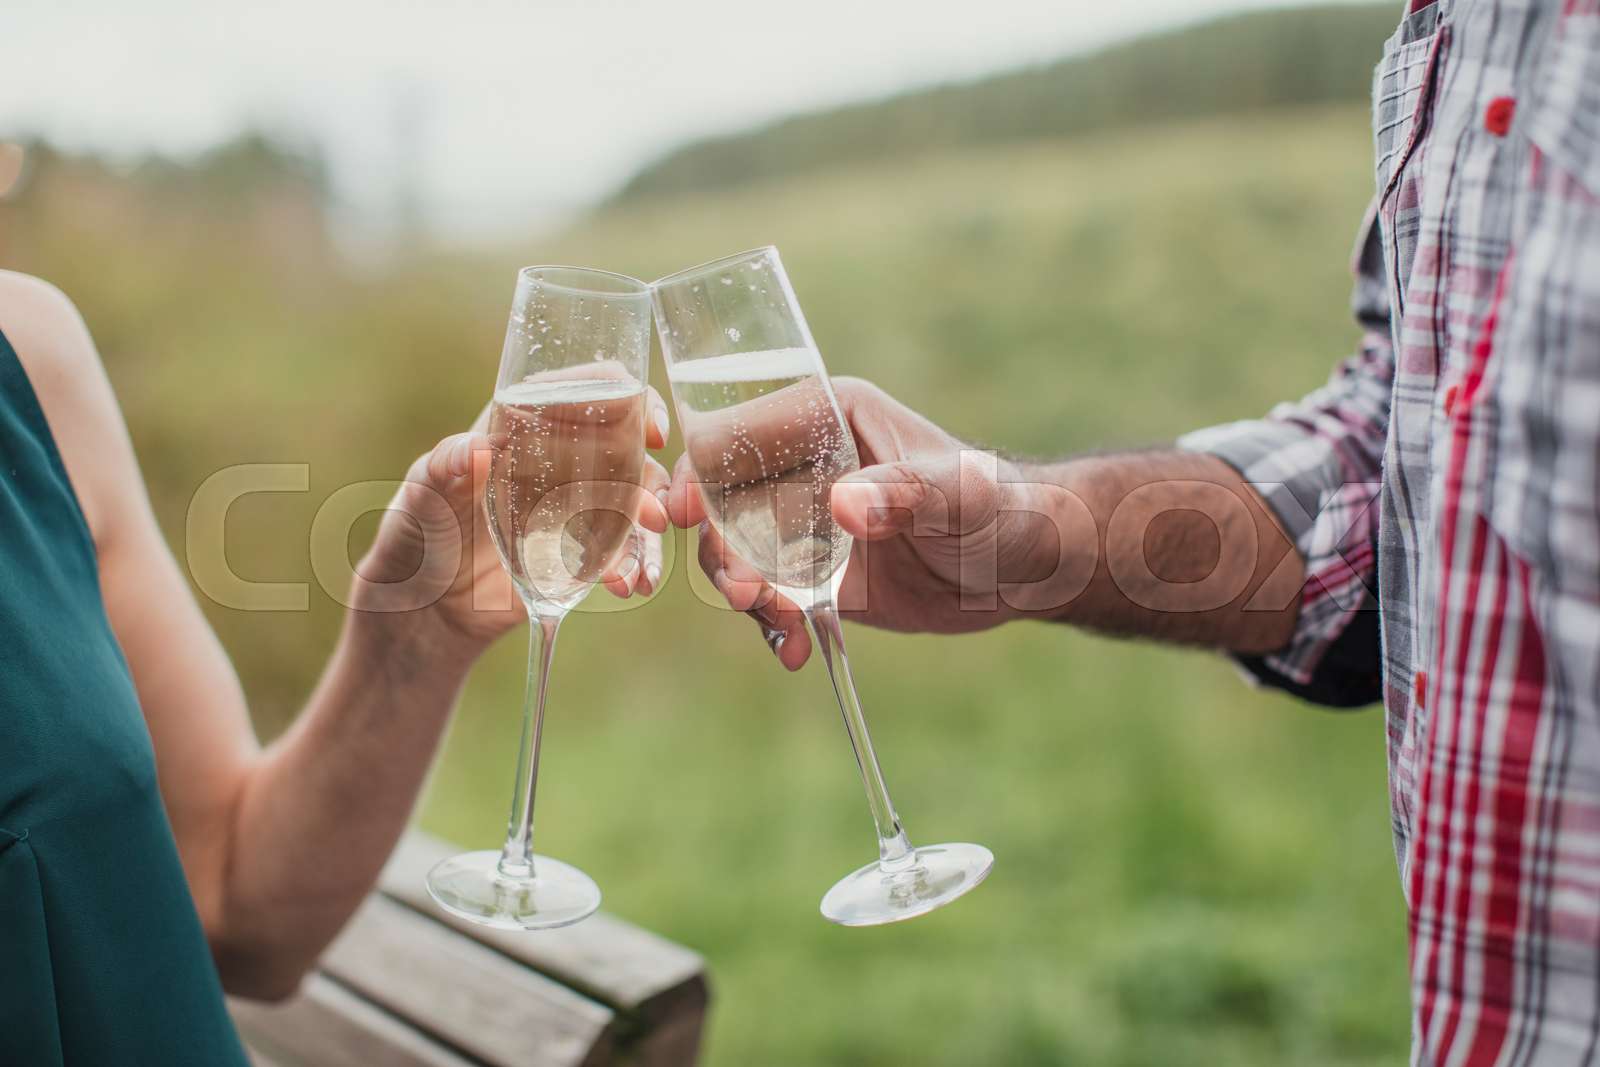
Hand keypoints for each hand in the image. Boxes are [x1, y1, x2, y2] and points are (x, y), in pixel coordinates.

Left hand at [355, 385, 672, 661]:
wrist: (422, 608)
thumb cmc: (415, 534)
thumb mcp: (422, 494)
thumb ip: (444, 466)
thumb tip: (478, 447)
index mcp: (524, 426)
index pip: (587, 390)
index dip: (628, 397)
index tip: (648, 428)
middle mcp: (559, 459)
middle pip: (627, 449)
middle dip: (654, 480)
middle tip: (655, 515)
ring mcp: (575, 506)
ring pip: (635, 503)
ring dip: (649, 533)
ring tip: (641, 571)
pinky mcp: (580, 552)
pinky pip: (623, 551)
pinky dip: (636, 566)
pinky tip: (630, 585)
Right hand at [667, 377, 1058, 668]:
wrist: (1029, 570)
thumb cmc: (1004, 507)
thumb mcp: (959, 496)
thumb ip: (905, 493)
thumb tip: (843, 506)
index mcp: (826, 417)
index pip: (738, 432)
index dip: (698, 467)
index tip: (679, 511)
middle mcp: (804, 464)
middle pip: (720, 498)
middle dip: (721, 547)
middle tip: (750, 593)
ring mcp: (803, 521)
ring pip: (734, 552)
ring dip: (743, 591)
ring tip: (784, 625)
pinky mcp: (813, 573)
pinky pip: (767, 596)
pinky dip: (771, 625)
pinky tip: (798, 652)